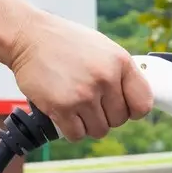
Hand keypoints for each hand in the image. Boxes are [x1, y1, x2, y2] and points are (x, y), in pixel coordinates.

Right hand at [8, 12, 153, 140]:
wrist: (28, 37)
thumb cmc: (66, 43)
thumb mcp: (104, 49)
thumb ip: (122, 74)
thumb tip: (136, 102)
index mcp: (120, 62)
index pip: (143, 104)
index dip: (132, 110)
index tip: (122, 107)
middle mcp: (105, 78)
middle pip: (119, 120)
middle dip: (105, 115)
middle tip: (90, 100)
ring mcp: (84, 94)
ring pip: (99, 131)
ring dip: (88, 124)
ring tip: (76, 105)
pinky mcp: (62, 107)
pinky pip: (77, 135)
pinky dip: (71, 129)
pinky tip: (65, 113)